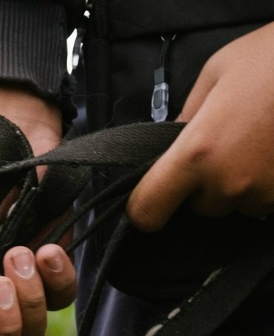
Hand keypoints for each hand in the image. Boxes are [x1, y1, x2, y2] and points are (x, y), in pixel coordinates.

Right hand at [0, 85, 77, 335]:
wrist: (8, 132)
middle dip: (2, 329)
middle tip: (0, 282)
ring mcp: (11, 298)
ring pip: (29, 335)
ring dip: (30, 294)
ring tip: (23, 250)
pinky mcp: (48, 277)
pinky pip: (59, 303)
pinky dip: (56, 277)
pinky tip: (51, 246)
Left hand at [128, 20, 273, 228]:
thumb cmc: (273, 57)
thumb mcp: (216, 72)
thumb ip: (186, 116)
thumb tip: (169, 143)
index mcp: (197, 153)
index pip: (147, 209)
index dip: (143, 208)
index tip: (150, 200)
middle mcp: (227, 183)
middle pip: (199, 205)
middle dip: (207, 181)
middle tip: (232, 138)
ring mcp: (261, 195)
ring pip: (234, 203)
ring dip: (240, 180)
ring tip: (260, 137)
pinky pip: (264, 200)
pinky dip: (266, 180)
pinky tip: (273, 147)